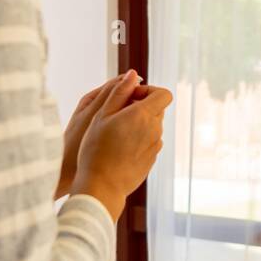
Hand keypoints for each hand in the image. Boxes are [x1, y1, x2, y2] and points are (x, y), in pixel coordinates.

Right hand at [70, 73, 172, 218]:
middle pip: (157, 109)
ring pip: (152, 126)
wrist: (102, 186)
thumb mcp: (102, 115)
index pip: (163, 93)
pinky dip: (138, 139)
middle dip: (141, 106)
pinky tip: (118, 148)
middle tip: (117, 114)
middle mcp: (155, 130)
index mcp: (144, 115)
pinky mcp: (152, 160)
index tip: (129, 97)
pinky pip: (149, 142)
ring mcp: (155, 146)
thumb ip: (119, 92)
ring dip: (138, 123)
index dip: (148, 91)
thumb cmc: (96, 149)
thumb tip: (134, 74)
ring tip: (115, 133)